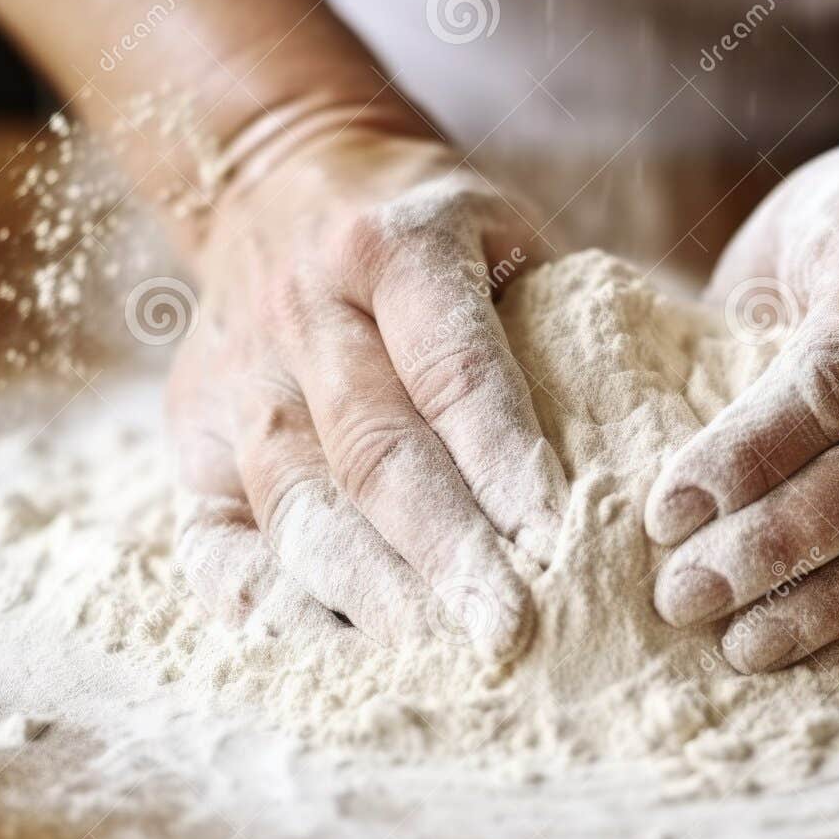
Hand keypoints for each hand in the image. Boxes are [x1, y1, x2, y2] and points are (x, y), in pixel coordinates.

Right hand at [166, 127, 566, 660]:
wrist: (281, 176)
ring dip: (368, 593)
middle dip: (445, 553)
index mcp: (392, 247)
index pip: (453, 369)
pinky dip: (271, 608)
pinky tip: (335, 657)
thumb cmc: (430, 228)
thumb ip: (558, 325)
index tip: (557, 540)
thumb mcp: (503, 233)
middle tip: (508, 633)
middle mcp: (303, 310)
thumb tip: (649, 458)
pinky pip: (216, 541)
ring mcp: (236, 379)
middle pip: (374, 451)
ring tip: (434, 663)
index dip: (504, 460)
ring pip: (297, 504)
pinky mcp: (188, 437)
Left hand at [647, 117, 838, 671]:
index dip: (742, 458)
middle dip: (771, 550)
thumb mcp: (796, 235)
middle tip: (681, 597)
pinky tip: (826, 652)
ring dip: (833, 607)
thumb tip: (660, 460)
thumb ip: (745, 333)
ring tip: (744, 645)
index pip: (828, 379)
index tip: (663, 514)